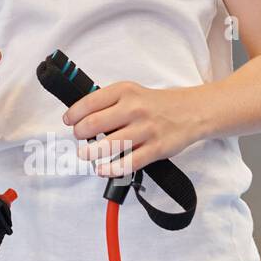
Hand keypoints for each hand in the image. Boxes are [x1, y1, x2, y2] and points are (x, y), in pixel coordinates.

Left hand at [63, 82, 200, 176]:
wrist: (191, 111)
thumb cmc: (154, 104)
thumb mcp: (130, 92)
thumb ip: (108, 103)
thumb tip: (80, 118)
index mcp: (124, 91)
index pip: (89, 103)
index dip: (73, 115)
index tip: (69, 121)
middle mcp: (134, 108)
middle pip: (94, 124)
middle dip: (80, 134)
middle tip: (79, 138)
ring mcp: (146, 129)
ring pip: (109, 145)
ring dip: (91, 153)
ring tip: (86, 154)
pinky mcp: (156, 148)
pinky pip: (129, 163)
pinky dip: (111, 169)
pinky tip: (103, 169)